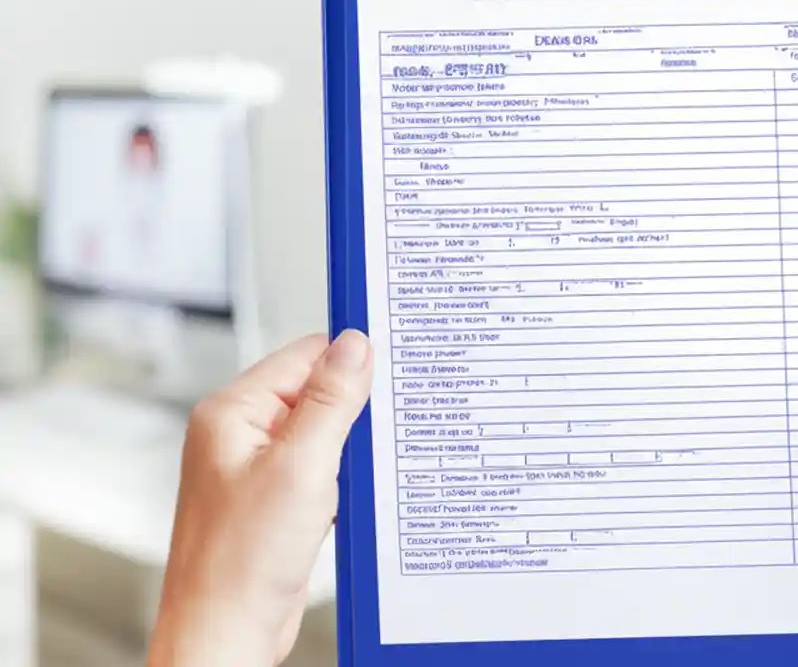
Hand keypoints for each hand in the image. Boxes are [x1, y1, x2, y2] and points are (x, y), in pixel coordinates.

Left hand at [147, 331, 372, 666]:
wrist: (225, 634)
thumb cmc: (241, 563)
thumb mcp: (300, 467)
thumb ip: (330, 401)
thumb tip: (354, 345)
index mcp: (232, 413)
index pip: (304, 356)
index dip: (350, 360)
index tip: (391, 368)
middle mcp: (239, 435)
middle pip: (315, 392)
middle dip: (355, 410)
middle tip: (385, 428)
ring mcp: (257, 470)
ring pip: (323, 433)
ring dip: (351, 449)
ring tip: (361, 474)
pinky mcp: (275, 501)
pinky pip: (320, 470)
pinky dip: (343, 479)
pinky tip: (353, 499)